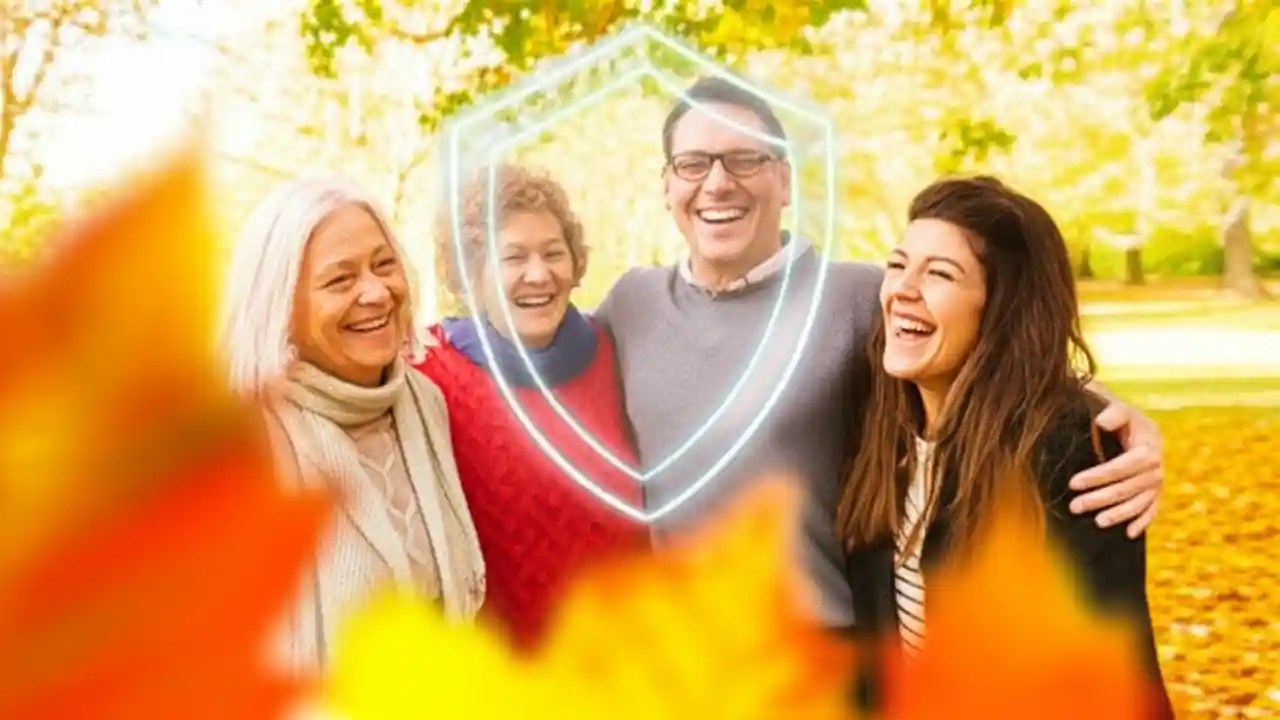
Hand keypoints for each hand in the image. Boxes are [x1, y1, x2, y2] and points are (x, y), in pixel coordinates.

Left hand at [1068, 398, 1164, 538]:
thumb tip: (1102, 421)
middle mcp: (1157, 465)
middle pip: (1129, 487)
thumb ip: (1113, 412)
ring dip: (1120, 514)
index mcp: (1149, 445)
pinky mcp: (1156, 491)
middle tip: (1075, 507)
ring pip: (1140, 502)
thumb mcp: (1116, 407)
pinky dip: (1143, 521)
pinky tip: (1129, 533)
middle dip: (1101, 498)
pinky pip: (1153, 509)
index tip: (1073, 483)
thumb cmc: (1119, 414)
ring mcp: (1158, 480)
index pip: (1123, 466)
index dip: (1099, 476)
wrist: (1134, 423)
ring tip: (1098, 522)